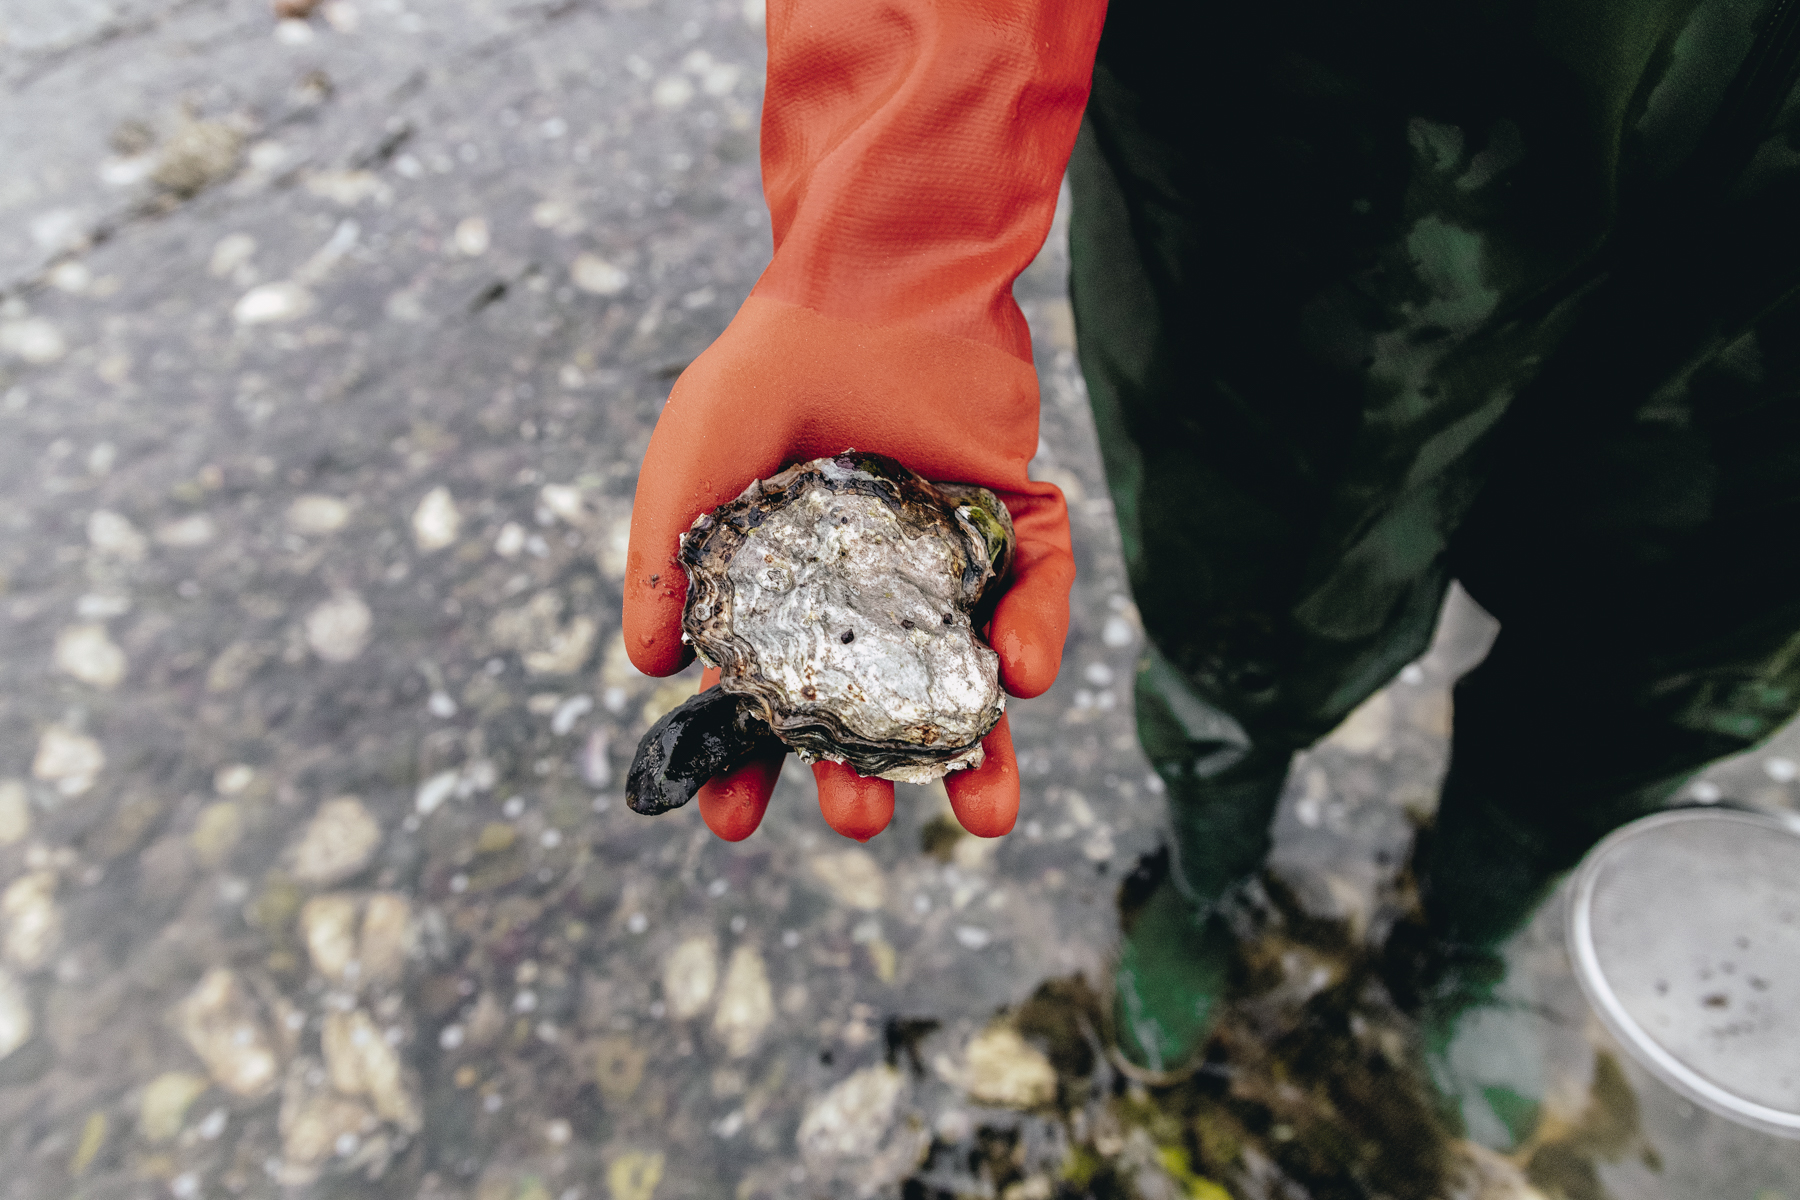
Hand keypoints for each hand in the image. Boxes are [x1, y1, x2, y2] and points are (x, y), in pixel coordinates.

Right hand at [621, 298, 1072, 841]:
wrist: (871, 272)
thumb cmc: (769, 364)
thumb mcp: (692, 457)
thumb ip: (664, 556)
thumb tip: (646, 671)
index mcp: (786, 596)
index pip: (764, 703)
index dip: (743, 767)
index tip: (730, 821)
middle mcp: (870, 598)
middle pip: (872, 714)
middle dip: (866, 777)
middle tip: (860, 822)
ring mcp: (946, 569)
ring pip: (969, 683)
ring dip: (981, 755)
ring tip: (983, 819)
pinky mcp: (1014, 524)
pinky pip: (1036, 593)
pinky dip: (1035, 637)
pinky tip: (1019, 679)